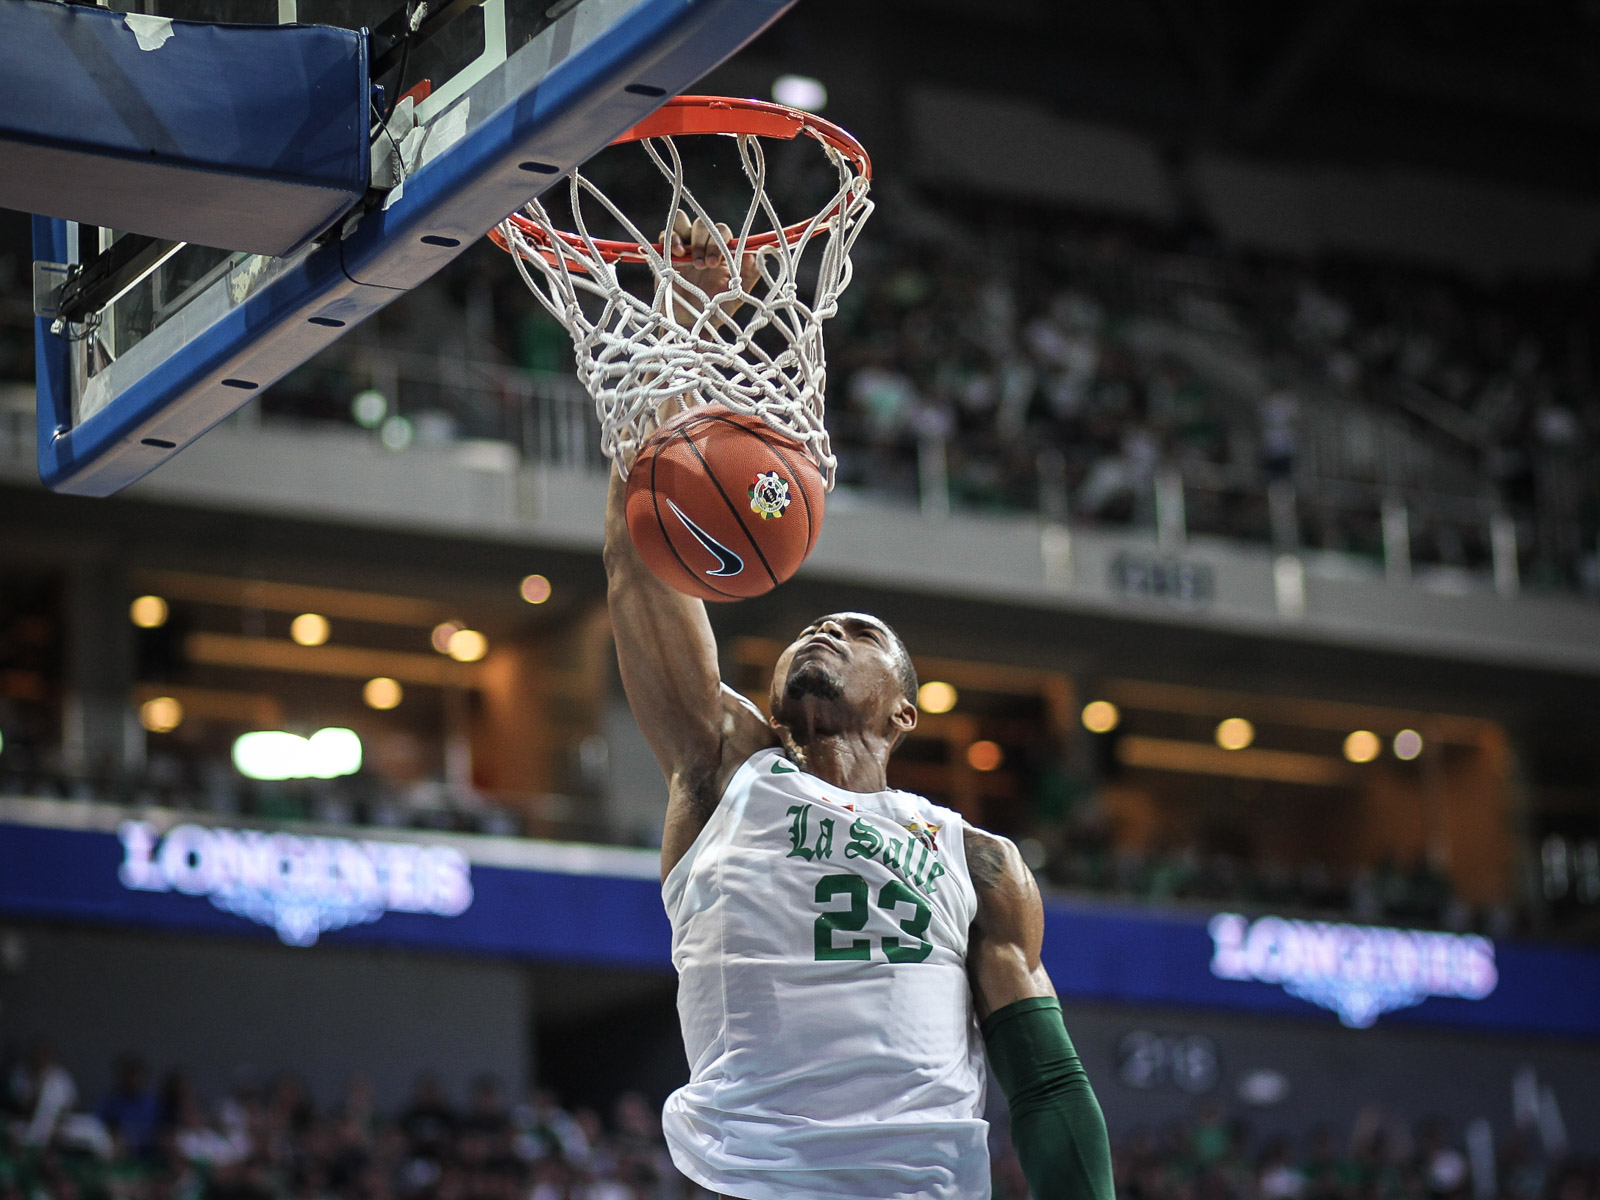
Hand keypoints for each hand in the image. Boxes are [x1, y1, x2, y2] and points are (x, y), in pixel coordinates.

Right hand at [662, 210, 758, 324]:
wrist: (693, 325)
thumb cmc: (717, 311)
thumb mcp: (737, 295)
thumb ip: (749, 274)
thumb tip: (754, 254)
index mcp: (721, 252)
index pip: (721, 231)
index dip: (720, 241)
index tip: (716, 263)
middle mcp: (703, 246)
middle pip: (704, 224)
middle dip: (705, 243)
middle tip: (705, 266)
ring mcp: (685, 249)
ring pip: (684, 222)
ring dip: (688, 238)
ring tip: (688, 258)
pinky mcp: (667, 254)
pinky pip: (666, 234)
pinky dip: (671, 239)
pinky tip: (677, 255)